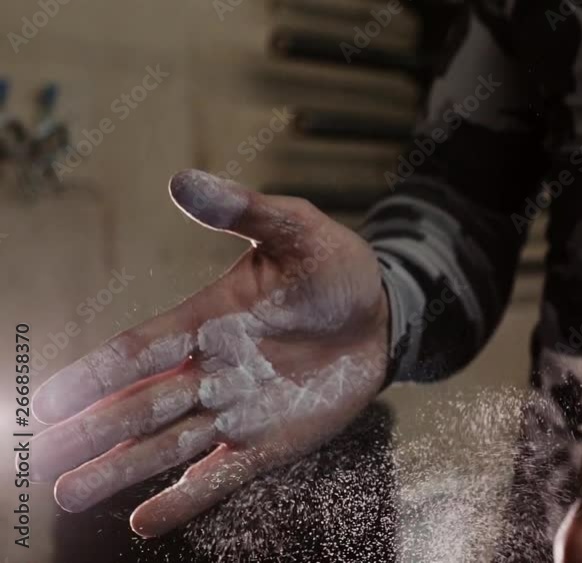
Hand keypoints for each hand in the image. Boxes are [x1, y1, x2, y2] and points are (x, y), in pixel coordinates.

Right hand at [31, 170, 389, 536]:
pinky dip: (186, 499)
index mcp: (208, 320)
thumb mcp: (295, 229)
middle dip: (93, 429)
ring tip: (68, 492)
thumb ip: (243, 211)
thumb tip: (182, 181)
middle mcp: (211, 371)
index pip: (140, 350)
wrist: (381, 315)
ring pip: (168, 445)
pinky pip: (222, 475)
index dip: (95, 372)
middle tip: (40, 454)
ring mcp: (238, 411)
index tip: (48, 396)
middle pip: (141, 406)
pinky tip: (145, 523)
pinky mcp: (270, 441)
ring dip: (120, 468)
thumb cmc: (333, 267)